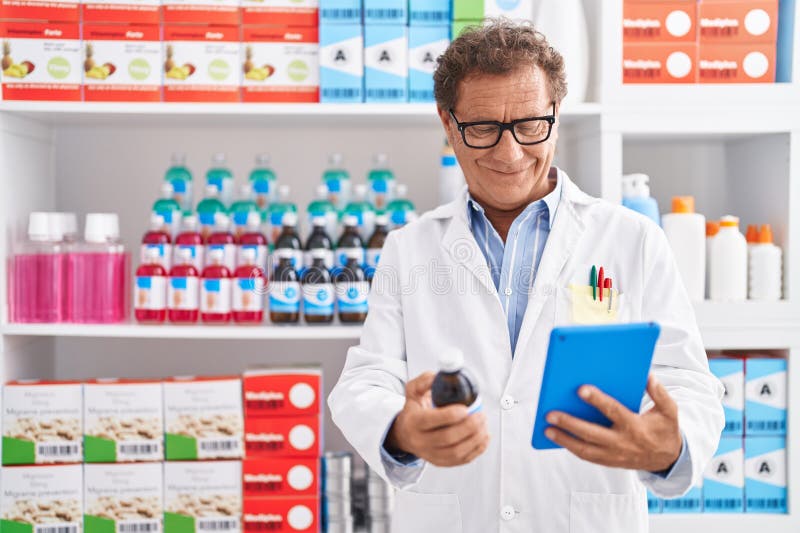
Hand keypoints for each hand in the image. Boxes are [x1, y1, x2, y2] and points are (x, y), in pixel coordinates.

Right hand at [385, 372, 489, 466]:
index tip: (465, 408)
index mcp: (413, 422)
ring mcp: (431, 454)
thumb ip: (425, 380)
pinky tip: (484, 437)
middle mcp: (420, 441)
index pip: (431, 421)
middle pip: (447, 438)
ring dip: (475, 438)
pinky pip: (462, 460)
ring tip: (484, 424)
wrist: (406, 433)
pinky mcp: (441, 462)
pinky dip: (477, 449)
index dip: (450, 416)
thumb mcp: (413, 391)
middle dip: (469, 427)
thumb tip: (439, 376)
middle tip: (481, 415)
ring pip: (456, 451)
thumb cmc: (414, 410)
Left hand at [544, 374, 681, 471]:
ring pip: (585, 450)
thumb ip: (659, 393)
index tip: (580, 389)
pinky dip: (571, 447)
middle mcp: (622, 443)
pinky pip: (587, 456)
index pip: (613, 411)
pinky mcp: (609, 462)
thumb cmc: (665, 429)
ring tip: (547, 429)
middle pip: (592, 434)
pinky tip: (558, 437)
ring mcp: (614, 455)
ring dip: (564, 440)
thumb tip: (648, 376)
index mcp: (635, 427)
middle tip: (550, 414)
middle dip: (570, 424)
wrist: (668, 459)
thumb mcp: (669, 410)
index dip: (597, 400)